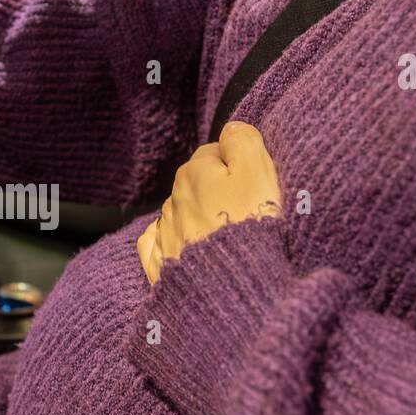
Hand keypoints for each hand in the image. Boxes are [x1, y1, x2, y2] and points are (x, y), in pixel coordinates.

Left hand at [137, 121, 280, 284]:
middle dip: (216, 190)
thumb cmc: (250, 227)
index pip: (213, 153)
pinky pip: (158, 243)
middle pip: (196, 184)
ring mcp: (164, 234)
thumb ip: (243, 141)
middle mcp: (172, 200)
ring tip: (226, 235)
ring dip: (198, 217)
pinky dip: (168, 240)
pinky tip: (184, 246)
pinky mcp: (159, 266)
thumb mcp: (258, 171)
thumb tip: (230, 128)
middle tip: (246, 210)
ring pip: (179, 213)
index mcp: (193, 173)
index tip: (254, 181)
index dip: (237, 164)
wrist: (232, 286)